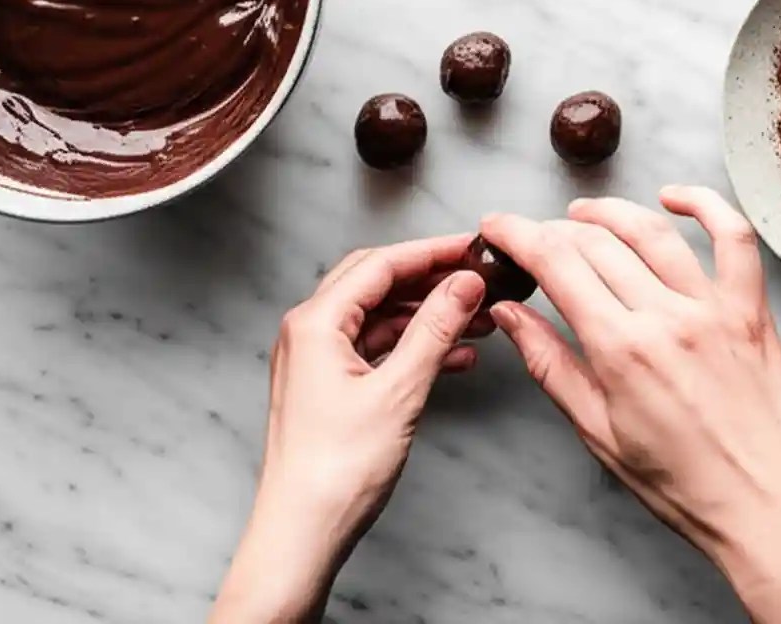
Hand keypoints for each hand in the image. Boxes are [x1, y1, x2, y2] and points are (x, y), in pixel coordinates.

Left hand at [211, 235, 488, 623]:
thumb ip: (434, 329)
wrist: (302, 531)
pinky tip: (454, 357)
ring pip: (381, 318)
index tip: (473, 249)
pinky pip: (377, 351)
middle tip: (477, 278)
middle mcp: (309, 333)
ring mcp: (317, 361)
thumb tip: (464, 286)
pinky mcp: (329, 387)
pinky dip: (414, 348)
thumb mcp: (398, 391)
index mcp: (315, 323)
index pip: (381, 264)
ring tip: (478, 319)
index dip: (432, 252)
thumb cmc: (334, 472)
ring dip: (428, 316)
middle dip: (431, 279)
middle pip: (378, 283)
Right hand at [482, 187, 780, 623]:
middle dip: (552, 229)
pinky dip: (705, 205)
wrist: (771, 510)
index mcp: (621, 349)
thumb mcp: (598, 433)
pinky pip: (734, 238)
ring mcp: (715, 308)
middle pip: (596, 243)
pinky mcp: (752, 310)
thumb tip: (508, 315)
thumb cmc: (684, 486)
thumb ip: (550, 365)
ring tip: (581, 214)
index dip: (517, 234)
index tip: (496, 227)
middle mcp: (667, 316)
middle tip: (531, 237)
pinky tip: (673, 198)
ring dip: (608, 212)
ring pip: (652, 231)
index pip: (556, 264)